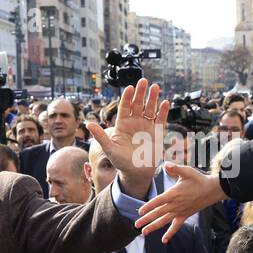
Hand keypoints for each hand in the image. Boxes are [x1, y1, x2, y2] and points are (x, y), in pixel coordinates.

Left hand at [86, 78, 169, 198]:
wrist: (136, 172)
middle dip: (141, 93)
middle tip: (144, 81)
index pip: (125, 107)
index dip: (127, 97)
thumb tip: (87, 124)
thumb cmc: (120, 161)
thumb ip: (100, 135)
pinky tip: (165, 103)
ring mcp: (146, 126)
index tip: (129, 88)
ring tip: (155, 87)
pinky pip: (160, 119)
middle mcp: (135, 122)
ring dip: (152, 98)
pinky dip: (163, 112)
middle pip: (138, 104)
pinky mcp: (156, 132)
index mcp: (122, 124)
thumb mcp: (109, 148)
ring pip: (150, 108)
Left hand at [134, 163, 224, 242]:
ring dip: (153, 227)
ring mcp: (180, 212)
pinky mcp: (184, 216)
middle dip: (146, 219)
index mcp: (174, 194)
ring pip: (164, 221)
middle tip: (136, 225)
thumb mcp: (187, 171)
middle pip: (158, 213)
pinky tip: (164, 240)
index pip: (158, 201)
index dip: (148, 206)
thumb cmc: (199, 179)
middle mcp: (175, 205)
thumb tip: (165, 164)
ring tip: (144, 232)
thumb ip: (175, 168)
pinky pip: (176, 226)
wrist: (212, 190)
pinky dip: (170, 233)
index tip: (139, 212)